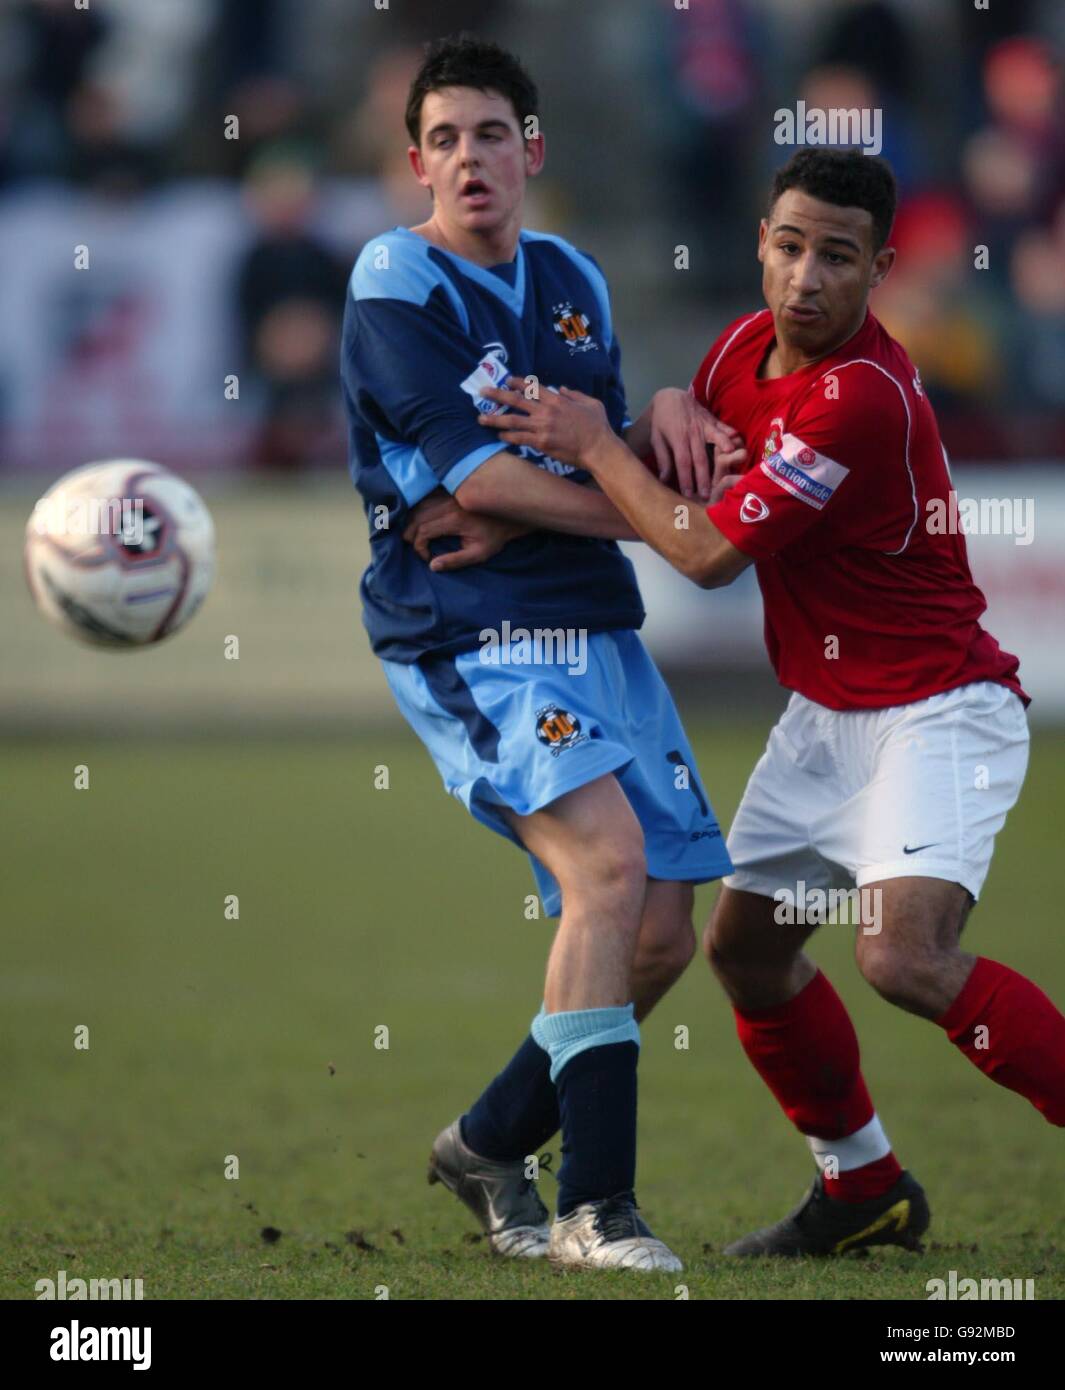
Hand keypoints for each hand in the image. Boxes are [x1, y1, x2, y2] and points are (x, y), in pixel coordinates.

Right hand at [402, 490, 526, 571]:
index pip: (424, 531)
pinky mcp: (447, 492)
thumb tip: (432, 566)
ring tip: (416, 537)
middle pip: (416, 518)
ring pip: (417, 507)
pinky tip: (420, 522)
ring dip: (411, 522)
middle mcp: (447, 505)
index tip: (427, 557)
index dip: (419, 546)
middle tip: (418, 547)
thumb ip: (456, 561)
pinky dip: (417, 510)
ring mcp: (446, 496)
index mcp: (455, 520)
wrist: (508, 514)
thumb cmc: (494, 536)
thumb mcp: (479, 554)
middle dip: (410, 535)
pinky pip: (424, 499)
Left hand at [477, 376, 610, 465]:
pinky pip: (520, 438)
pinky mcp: (541, 443)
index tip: (506, 380)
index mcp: (557, 400)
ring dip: (495, 418)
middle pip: (516, 400)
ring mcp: (543, 427)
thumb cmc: (598, 427)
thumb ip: (575, 394)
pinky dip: (508, 436)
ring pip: (513, 420)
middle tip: (483, 391)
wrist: (599, 448)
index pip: (532, 387)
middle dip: (497, 395)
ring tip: (481, 418)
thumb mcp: (591, 403)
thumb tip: (562, 388)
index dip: (517, 382)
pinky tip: (499, 435)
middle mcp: (547, 411)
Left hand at [647, 387, 746, 500]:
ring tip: (729, 469)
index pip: (683, 462)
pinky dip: (730, 434)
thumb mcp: (656, 438)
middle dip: (704, 478)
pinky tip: (738, 443)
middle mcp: (693, 432)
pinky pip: (723, 427)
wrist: (671, 396)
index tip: (688, 494)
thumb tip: (664, 479)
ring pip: (716, 442)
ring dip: (723, 455)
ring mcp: (705, 425)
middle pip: (700, 458)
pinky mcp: (712, 420)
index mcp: (678, 439)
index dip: (686, 479)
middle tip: (707, 495)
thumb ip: (662, 458)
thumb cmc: (662, 421)